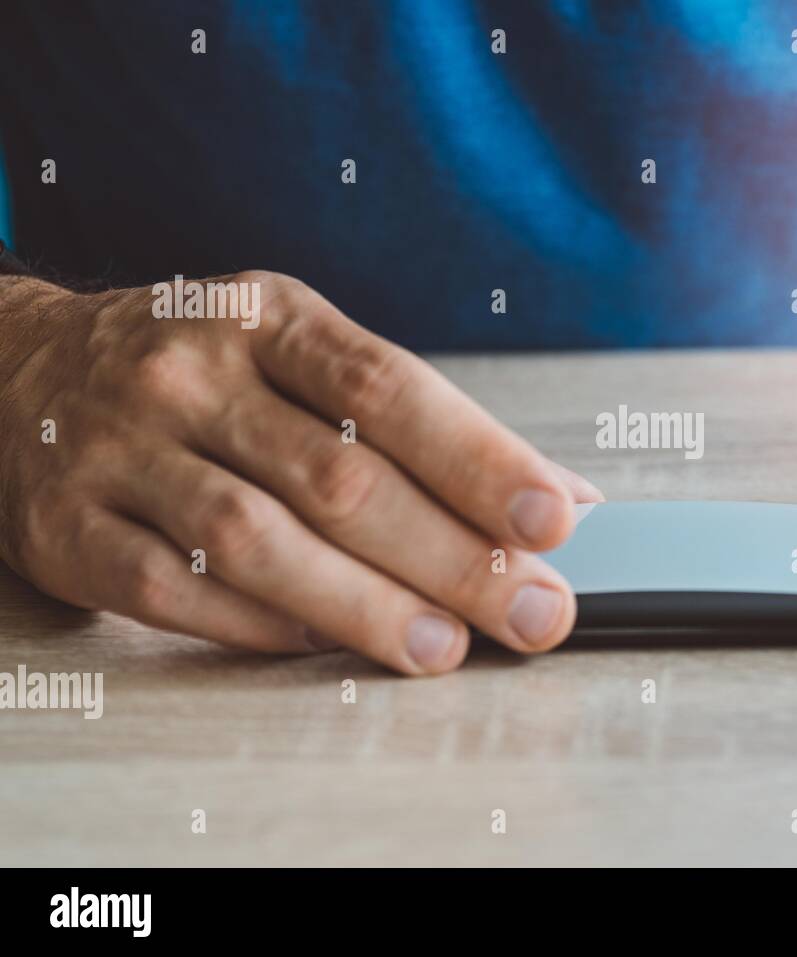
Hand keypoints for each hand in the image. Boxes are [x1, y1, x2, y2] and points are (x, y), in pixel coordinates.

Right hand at [0, 272, 601, 672]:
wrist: (23, 371)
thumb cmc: (202, 371)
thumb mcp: (302, 352)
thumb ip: (423, 425)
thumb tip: (559, 499)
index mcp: (268, 317)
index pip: (389, 390)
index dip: (478, 459)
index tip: (555, 519)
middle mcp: (189, 373)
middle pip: (340, 478)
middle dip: (453, 557)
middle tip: (532, 611)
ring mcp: (120, 450)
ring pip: (259, 542)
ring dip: (367, 607)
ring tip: (446, 646)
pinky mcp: (70, 529)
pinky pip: (179, 594)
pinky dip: (266, 628)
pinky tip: (332, 645)